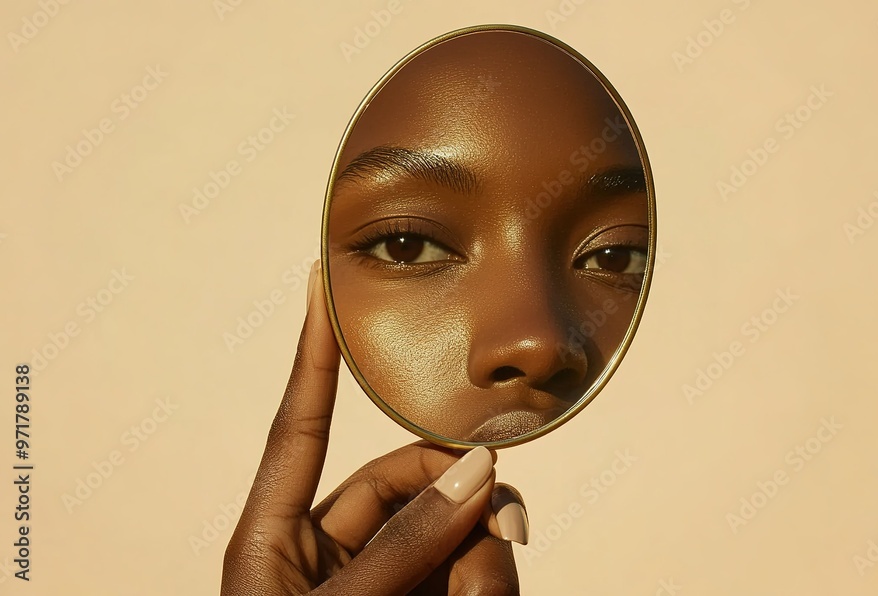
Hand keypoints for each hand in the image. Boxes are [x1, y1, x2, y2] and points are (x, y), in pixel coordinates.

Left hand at [222, 260, 528, 594]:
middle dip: (463, 496)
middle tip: (504, 525)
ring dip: (484, 555)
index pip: (300, 426)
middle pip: (409, 481)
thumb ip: (405, 543)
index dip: (314, 355)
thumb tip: (474, 472)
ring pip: (449, 526)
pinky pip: (465, 570)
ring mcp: (379, 577)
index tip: (319, 284)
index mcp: (277, 537)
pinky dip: (487, 582)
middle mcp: (329, 548)